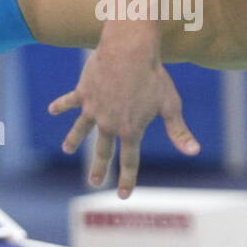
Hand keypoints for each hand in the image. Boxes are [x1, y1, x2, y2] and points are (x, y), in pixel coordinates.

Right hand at [48, 35, 198, 197]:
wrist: (129, 51)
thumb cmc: (153, 76)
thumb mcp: (170, 105)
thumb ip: (179, 131)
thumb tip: (194, 152)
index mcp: (130, 130)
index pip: (129, 161)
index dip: (127, 179)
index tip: (124, 195)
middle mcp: (108, 124)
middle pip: (102, 151)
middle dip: (99, 168)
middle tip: (94, 182)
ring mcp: (93, 108)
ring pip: (81, 129)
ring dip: (73, 140)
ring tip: (67, 149)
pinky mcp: (83, 92)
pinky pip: (69, 101)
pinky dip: (60, 106)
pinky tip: (52, 110)